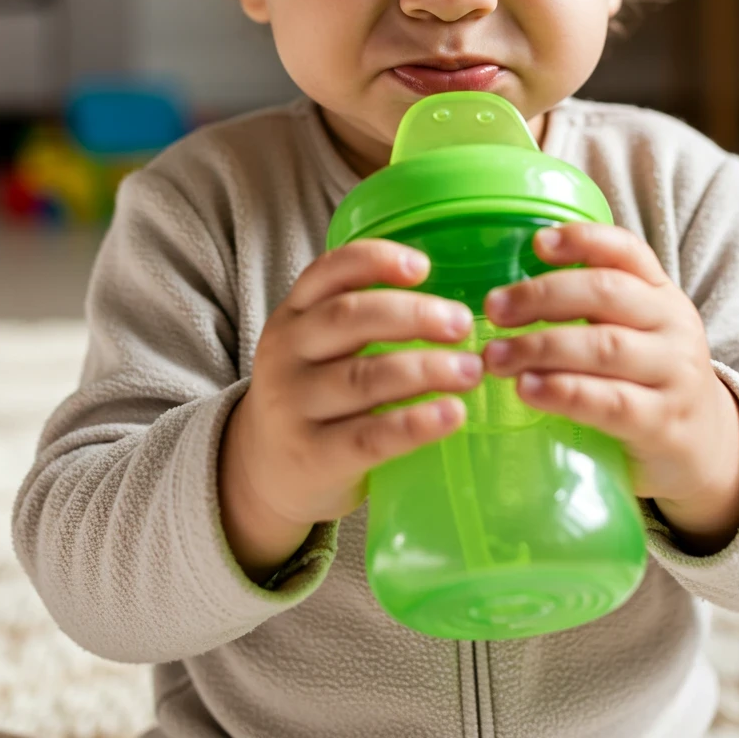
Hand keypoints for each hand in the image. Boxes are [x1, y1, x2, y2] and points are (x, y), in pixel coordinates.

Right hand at [222, 238, 481, 534]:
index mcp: (293, 315)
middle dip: (414, 316)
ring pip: (365, 378)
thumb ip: (363, 321)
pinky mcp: (312, 458)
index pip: (328, 272)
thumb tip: (450, 304)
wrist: (267, 476)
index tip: (423, 267)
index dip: (375, 261)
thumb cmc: (315, 399)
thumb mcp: (318, 348)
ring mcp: (293, 407)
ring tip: (471, 371)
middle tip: (463, 324)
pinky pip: (370, 437)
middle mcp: (286, 354)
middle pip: (349, 319)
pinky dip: (416, 423)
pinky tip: (453, 414)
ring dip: (426, 370)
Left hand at [480, 222, 738, 552]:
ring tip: (496, 357)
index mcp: (662, 295)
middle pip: (606, 293)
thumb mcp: (635, 334)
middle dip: (542, 296)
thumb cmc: (649, 382)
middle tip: (494, 309)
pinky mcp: (663, 424)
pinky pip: (611, 402)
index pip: (627, 251)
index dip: (583, 240)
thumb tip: (509, 292)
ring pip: (605, 347)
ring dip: (542, 347)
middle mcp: (673, 326)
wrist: (708, 451)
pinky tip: (528, 389)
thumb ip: (591, 309)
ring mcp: (673, 376)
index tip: (538, 242)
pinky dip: (564, 392)